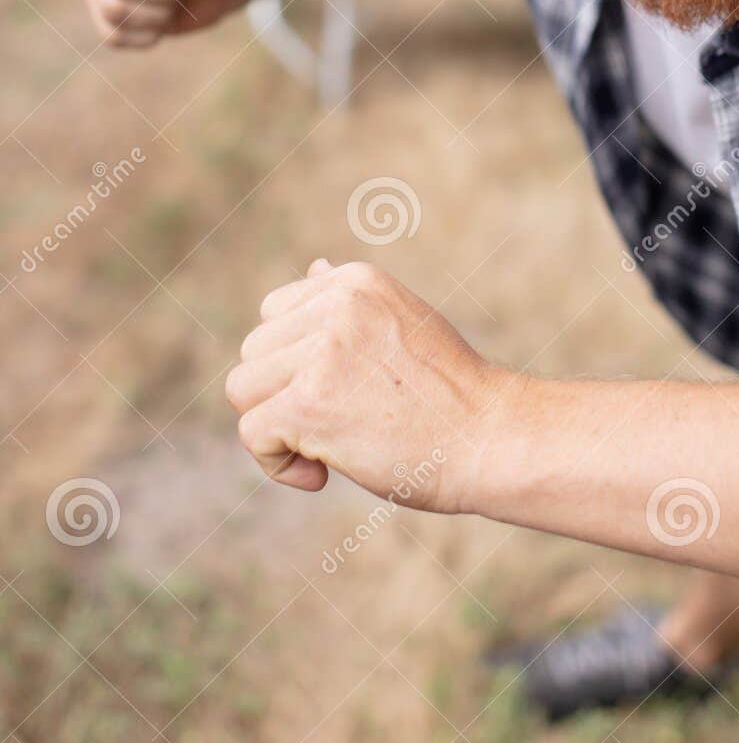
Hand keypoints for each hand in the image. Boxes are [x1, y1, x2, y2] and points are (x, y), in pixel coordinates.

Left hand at [228, 259, 504, 504]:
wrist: (491, 440)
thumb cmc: (453, 393)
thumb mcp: (403, 323)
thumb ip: (351, 303)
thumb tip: (313, 268)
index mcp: (356, 282)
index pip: (275, 313)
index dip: (294, 362)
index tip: (339, 391)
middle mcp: (336, 306)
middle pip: (253, 352)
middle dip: (281, 394)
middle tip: (339, 422)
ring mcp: (322, 353)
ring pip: (243, 390)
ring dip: (277, 427)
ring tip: (330, 445)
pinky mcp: (309, 404)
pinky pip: (253, 434)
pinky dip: (277, 464)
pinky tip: (323, 474)